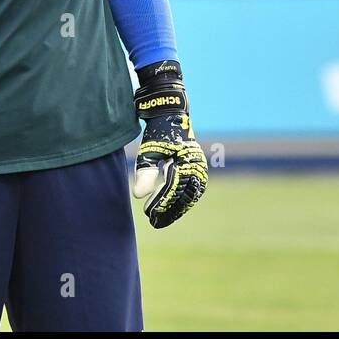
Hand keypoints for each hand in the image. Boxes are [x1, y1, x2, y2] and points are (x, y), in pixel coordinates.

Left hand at [131, 61, 206, 228]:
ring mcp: (199, 167)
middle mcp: (196, 165)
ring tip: (162, 219)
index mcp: (185, 160)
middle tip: (154, 222)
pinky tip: (172, 209)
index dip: (162, 203)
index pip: (173, 189)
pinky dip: (183, 200)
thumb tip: (138, 196)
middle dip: (170, 211)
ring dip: (178, 208)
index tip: (150, 214)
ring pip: (191, 195)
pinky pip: (193, 190)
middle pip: (185, 196)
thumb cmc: (158, 133)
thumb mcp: (149, 151)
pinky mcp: (198, 168)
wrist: (171, 116)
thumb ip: (145, 173)